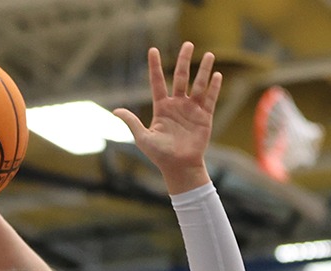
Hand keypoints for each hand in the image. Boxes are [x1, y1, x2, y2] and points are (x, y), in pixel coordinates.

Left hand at [114, 43, 219, 193]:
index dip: (155, 66)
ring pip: (198, 85)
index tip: (152, 50)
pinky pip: (209, 99)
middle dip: (184, 60)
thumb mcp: (142, 138)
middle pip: (181, 77)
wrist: (179, 167)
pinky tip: (216, 75)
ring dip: (203, 69)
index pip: (158, 82)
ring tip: (209, 54)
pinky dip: (213, 87)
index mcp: (162, 108)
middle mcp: (177, 105)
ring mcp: (192, 110)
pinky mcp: (204, 117)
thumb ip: (132, 122)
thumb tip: (115, 111)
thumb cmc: (159, 155)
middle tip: (188, 43)